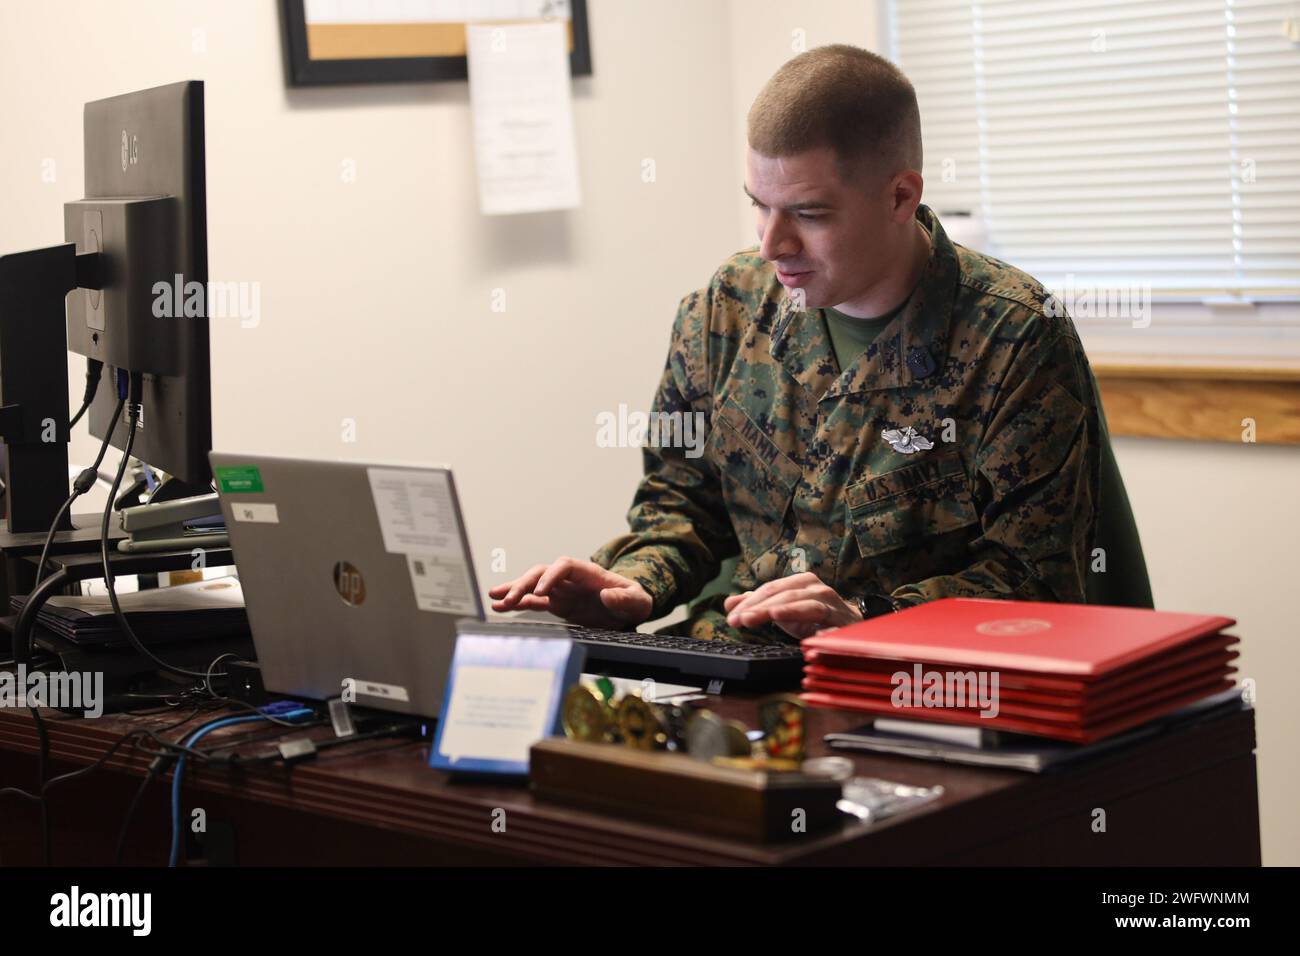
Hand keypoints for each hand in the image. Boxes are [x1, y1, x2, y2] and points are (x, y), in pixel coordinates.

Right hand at [487, 557, 652, 629]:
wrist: (630, 610)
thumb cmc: (634, 601)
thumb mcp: (637, 600)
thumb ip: (625, 598)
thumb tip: (607, 595)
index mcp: (588, 572)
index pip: (564, 566)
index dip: (551, 576)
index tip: (542, 591)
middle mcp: (571, 579)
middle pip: (542, 573)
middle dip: (524, 584)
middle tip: (509, 598)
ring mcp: (562, 590)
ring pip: (533, 586)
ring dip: (514, 591)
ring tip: (494, 598)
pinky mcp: (558, 604)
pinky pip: (534, 601)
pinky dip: (518, 604)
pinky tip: (501, 606)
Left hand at [723, 572, 862, 639]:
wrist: (849, 623)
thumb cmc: (812, 615)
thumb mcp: (783, 608)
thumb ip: (757, 605)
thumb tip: (729, 604)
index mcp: (801, 582)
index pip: (771, 590)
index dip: (750, 603)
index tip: (732, 618)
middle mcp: (817, 590)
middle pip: (786, 595)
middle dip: (762, 608)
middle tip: (742, 620)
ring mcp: (832, 606)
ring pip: (808, 606)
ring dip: (789, 611)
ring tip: (772, 615)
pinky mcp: (843, 625)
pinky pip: (833, 628)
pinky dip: (823, 632)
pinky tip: (812, 639)